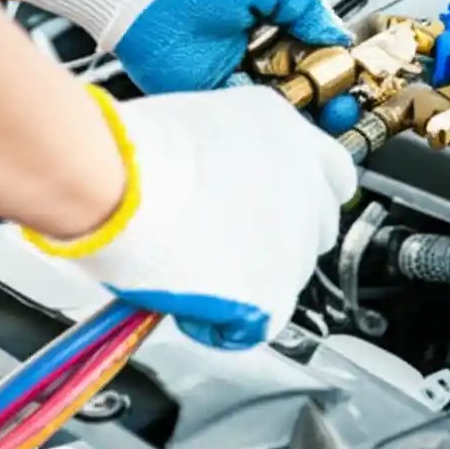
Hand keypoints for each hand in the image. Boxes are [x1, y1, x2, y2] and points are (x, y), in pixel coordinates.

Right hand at [24, 85, 357, 347]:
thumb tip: (230, 186)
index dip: (306, 197)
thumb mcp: (207, 125)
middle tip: (229, 244)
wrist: (114, 179)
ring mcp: (295, 239)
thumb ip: (238, 156)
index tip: (286, 208)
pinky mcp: (273, 289)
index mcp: (292, 134)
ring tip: (196, 267)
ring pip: (289, 278)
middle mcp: (305, 184)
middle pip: (317, 229)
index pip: (335, 176)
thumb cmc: (133, 150)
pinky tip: (192, 300)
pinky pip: (258, 322)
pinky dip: (225, 321)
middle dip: (280, 242)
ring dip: (252, 280)